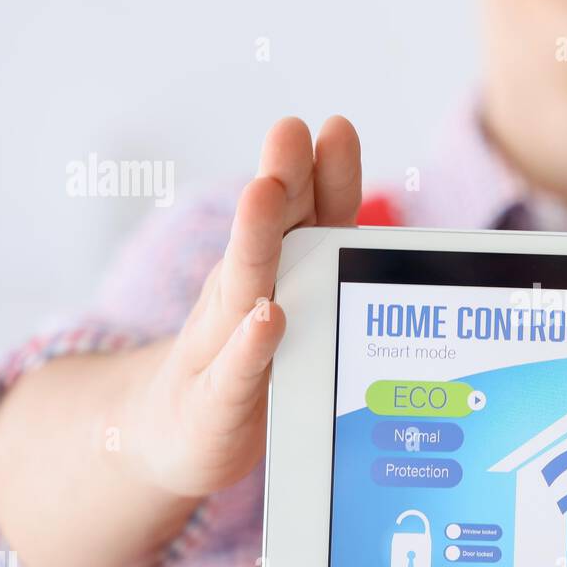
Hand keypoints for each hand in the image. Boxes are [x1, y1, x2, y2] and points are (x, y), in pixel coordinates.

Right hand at [125, 116, 361, 497]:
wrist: (171, 439)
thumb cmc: (246, 367)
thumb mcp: (294, 313)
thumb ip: (333, 268)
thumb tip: (394, 231)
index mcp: (278, 274)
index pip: (307, 219)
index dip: (323, 176)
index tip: (335, 127)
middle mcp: (246, 297)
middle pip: (269, 234)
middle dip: (281, 180)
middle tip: (288, 131)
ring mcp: (221, 347)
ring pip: (243, 287)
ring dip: (254, 238)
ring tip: (262, 193)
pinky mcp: (212, 403)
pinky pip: (235, 372)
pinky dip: (251, 345)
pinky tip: (266, 318)